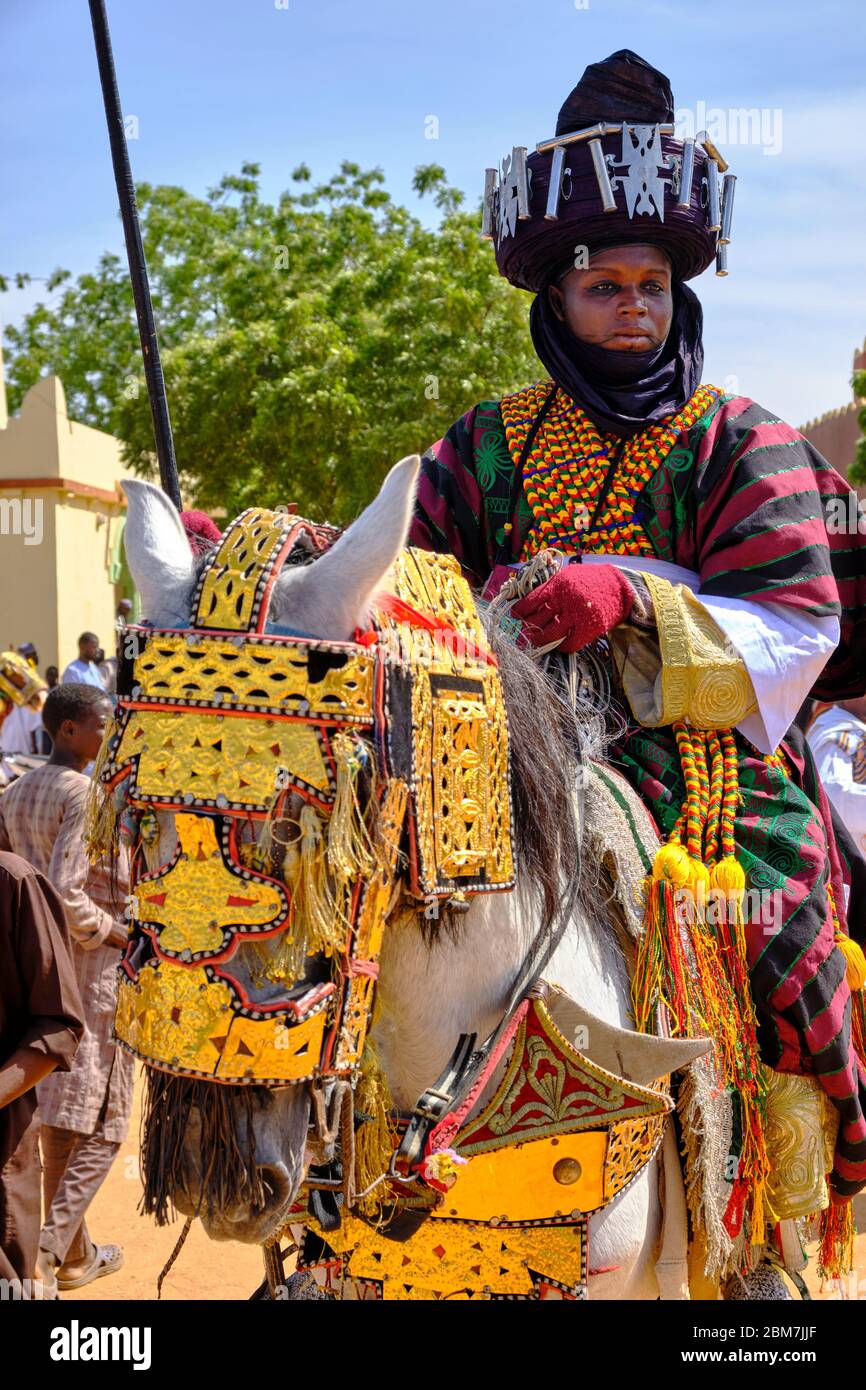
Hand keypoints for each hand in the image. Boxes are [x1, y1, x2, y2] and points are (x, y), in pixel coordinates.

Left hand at [510, 563, 633, 653]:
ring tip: (532, 642)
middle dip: (527, 628)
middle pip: (539, 619)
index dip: (521, 610)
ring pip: (551, 634)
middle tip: (520, 634)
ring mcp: (578, 615)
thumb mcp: (569, 576)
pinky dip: (560, 647)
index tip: (514, 615)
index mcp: (559, 584)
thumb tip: (529, 602)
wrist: (620, 587)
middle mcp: (566, 599)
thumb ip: (551, 587)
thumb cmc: (591, 580)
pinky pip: (569, 643)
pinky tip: (555, 645)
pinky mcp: (589, 628)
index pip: (532, 600)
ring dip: (538, 640)